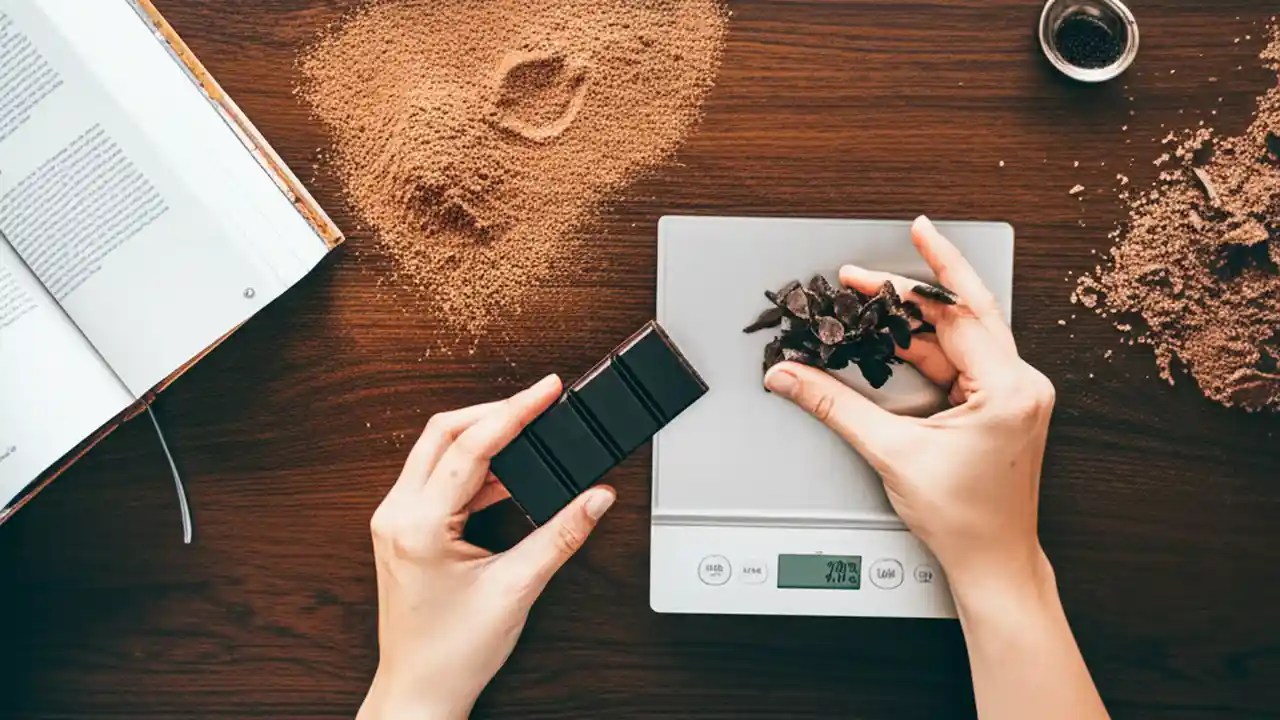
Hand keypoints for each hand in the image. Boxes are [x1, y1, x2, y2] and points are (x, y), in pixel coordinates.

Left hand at [359, 375, 615, 719]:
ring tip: (530, 433)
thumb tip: (595, 497)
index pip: (471, 446)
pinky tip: (507, 475)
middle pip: (444, 432)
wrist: (419, 691)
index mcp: (417, 525)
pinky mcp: (402, 528)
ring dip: (483, 437)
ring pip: (437, 451)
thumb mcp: (516, 588)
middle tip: (539, 401)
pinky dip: (473, 467)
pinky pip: (436, 477)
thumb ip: (560, 535)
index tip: (546, 390)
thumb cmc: (451, 653)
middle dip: (495, 412)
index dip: (515, 411)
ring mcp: (393, 520)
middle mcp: (396, 515)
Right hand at [763, 216, 1055, 598]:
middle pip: (964, 314)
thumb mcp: (892, 453)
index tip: (914, 234)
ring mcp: (1015, 395)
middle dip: (912, 290)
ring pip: (959, 337)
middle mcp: (1022, 385)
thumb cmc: (964, 520)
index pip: (961, 313)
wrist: (992, 561)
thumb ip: (835, 406)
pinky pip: (960, 362)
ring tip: (867, 303)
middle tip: (866, 271)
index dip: (920, 278)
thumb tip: (792, 376)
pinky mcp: (1002, 406)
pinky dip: (924, 350)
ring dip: (913, 322)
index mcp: (1009, 389)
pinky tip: (891, 340)